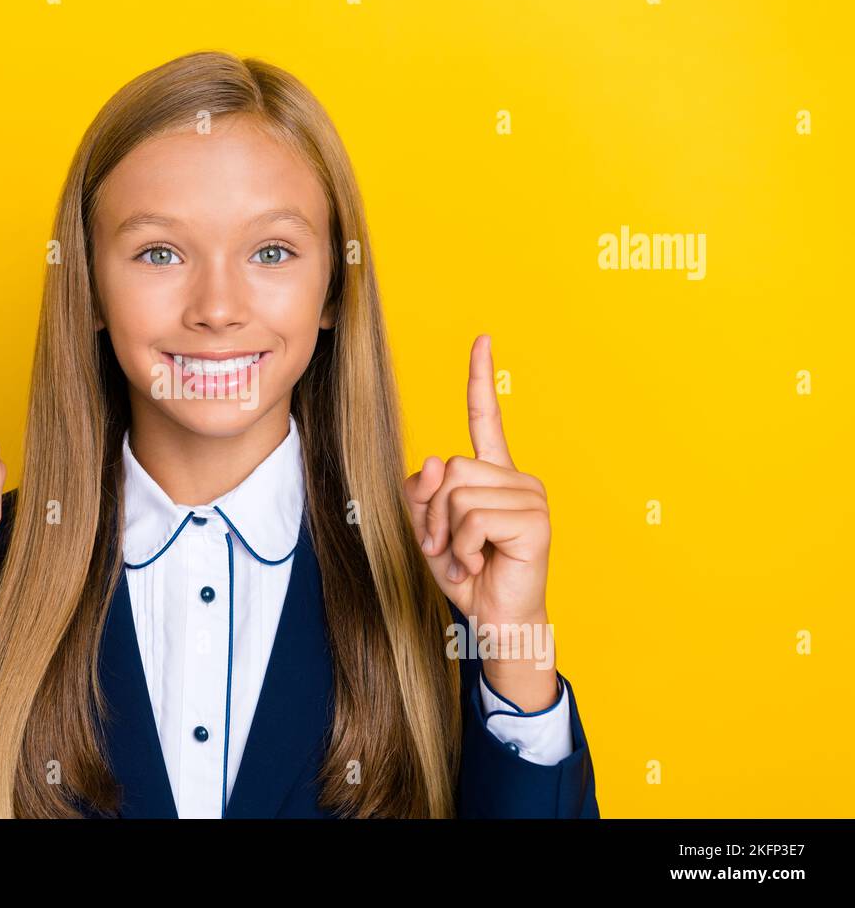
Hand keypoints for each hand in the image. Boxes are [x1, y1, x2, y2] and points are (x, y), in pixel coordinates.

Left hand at [404, 335, 555, 707]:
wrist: (496, 618)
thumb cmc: (467, 573)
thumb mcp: (430, 529)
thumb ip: (422, 493)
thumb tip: (431, 463)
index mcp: (494, 474)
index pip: (485, 419)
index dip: (480, 380)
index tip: (482, 340)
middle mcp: (516, 478)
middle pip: (451, 468)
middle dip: (434, 513)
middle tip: (447, 547)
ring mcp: (530, 496)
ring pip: (459, 493)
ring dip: (449, 534)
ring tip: (467, 557)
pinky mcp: (534, 519)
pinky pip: (474, 518)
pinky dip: (464, 547)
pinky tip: (481, 562)